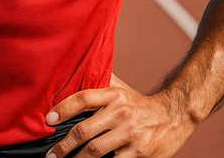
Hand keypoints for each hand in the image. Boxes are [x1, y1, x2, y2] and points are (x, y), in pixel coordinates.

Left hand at [43, 73, 192, 157]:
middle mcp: (121, 112)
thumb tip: (75, 72)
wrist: (175, 115)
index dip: (63, 108)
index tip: (48, 120)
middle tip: (51, 154)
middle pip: (84, 130)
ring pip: (95, 150)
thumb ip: (100, 81)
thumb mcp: (122, 89)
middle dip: (64, 145)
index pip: (83, 98)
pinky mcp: (140, 152)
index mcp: (114, 95)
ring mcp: (130, 133)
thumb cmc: (140, 104)